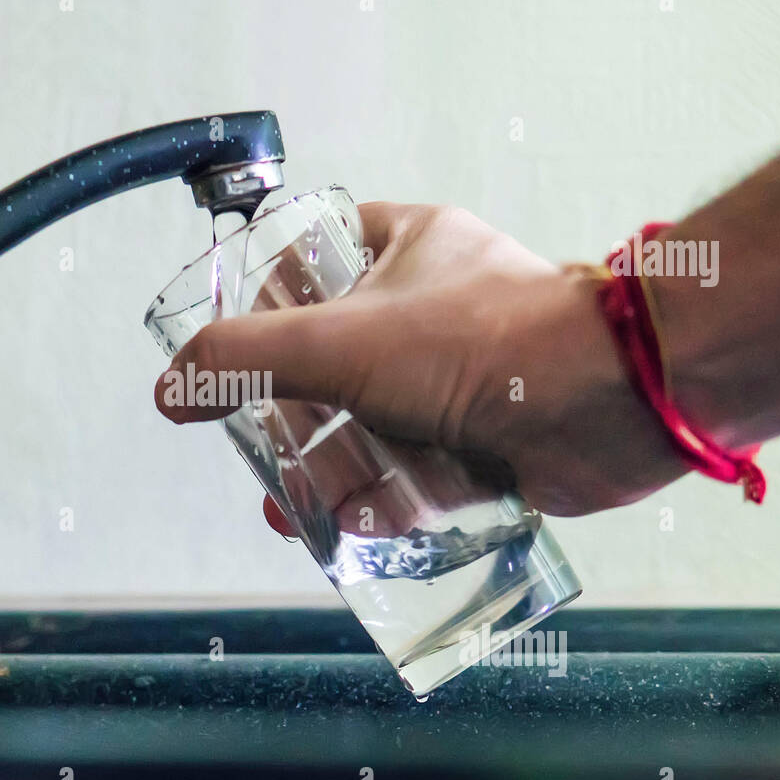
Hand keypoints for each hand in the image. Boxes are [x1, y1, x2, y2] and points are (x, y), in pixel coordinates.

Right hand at [154, 202, 688, 518]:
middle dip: (291, 413)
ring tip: (291, 511)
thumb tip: (170, 391)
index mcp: (407, 249)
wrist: (609, 405)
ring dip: (330, 468)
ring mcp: (463, 376)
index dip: (269, 295)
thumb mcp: (339, 342)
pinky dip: (383, 498)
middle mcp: (434, 308)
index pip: (318, 254)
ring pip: (375, 421)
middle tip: (255, 450)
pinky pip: (420, 469)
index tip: (238, 345)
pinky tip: (347, 530)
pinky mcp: (489, 437)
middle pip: (337, 357)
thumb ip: (244, 360)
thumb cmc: (486, 343)